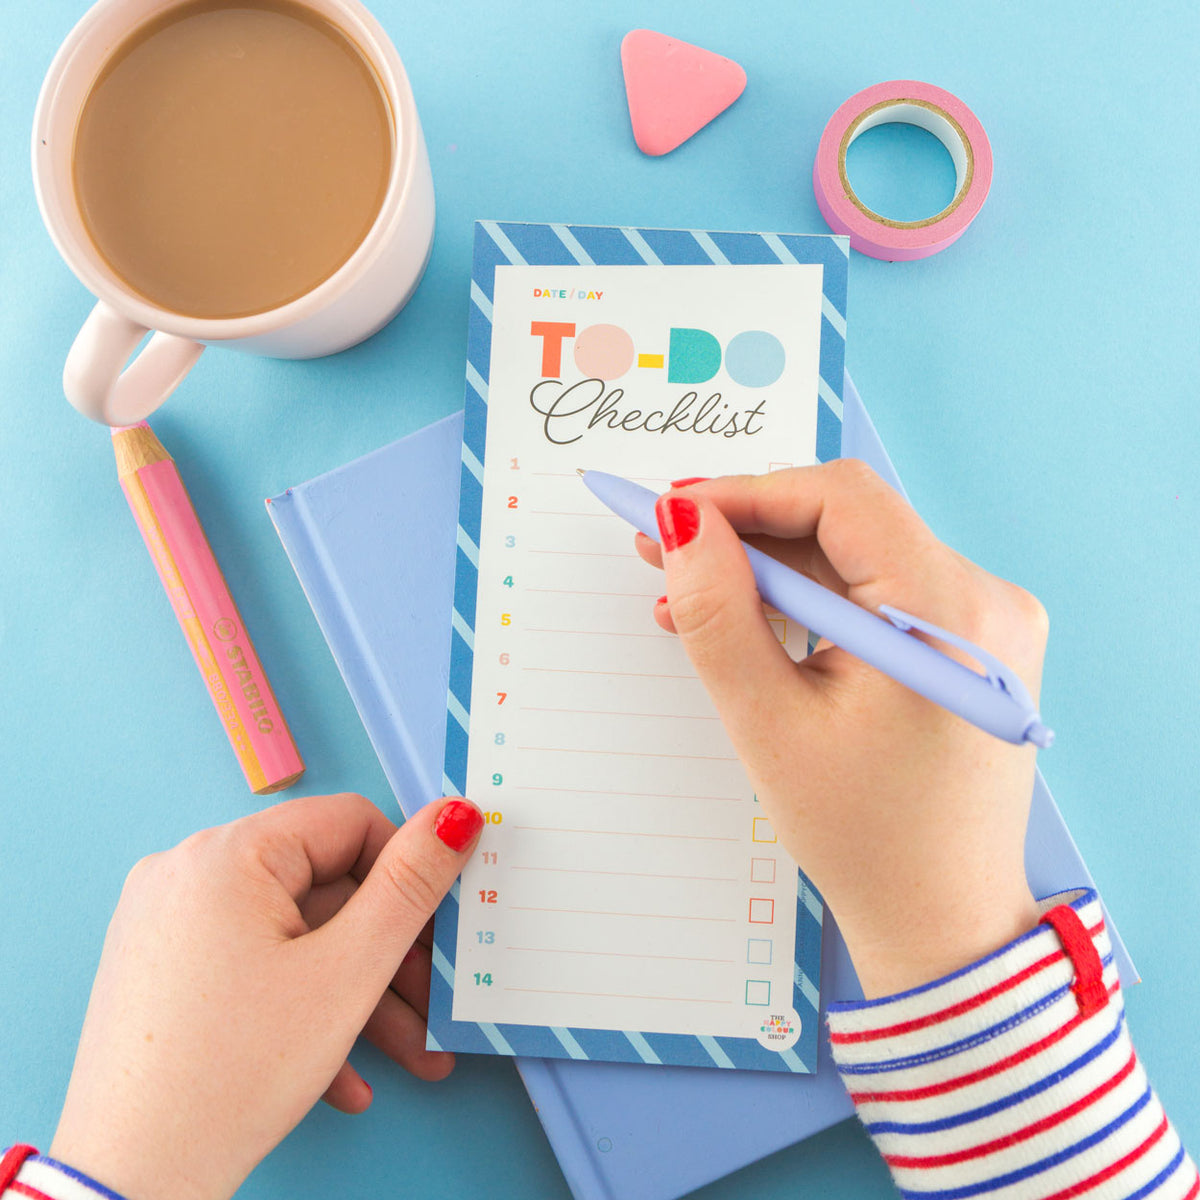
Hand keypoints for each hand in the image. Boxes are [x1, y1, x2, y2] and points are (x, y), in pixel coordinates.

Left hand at [50, 792, 482, 1199]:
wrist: (129, 1183)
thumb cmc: (236, 1073)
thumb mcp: (348, 972)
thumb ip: (411, 884)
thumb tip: (454, 814)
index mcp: (228, 853)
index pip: (349, 824)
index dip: (407, 873)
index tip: (439, 929)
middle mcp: (188, 872)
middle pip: (324, 890)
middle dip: (388, 954)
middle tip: (434, 1005)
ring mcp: (168, 923)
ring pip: (293, 937)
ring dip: (357, 994)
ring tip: (410, 1057)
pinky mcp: (162, 970)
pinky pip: (252, 968)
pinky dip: (302, 1009)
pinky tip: (343, 1076)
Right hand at [640, 462, 1046, 997]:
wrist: (942, 919)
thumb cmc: (865, 840)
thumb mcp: (769, 723)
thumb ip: (718, 613)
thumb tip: (681, 525)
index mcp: (950, 613)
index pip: (839, 501)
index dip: (743, 494)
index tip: (669, 512)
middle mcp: (985, 601)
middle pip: (847, 523)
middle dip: (746, 531)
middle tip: (661, 545)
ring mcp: (983, 621)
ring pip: (855, 556)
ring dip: (769, 569)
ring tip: (686, 593)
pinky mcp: (966, 642)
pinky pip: (876, 592)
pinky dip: (808, 600)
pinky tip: (746, 621)